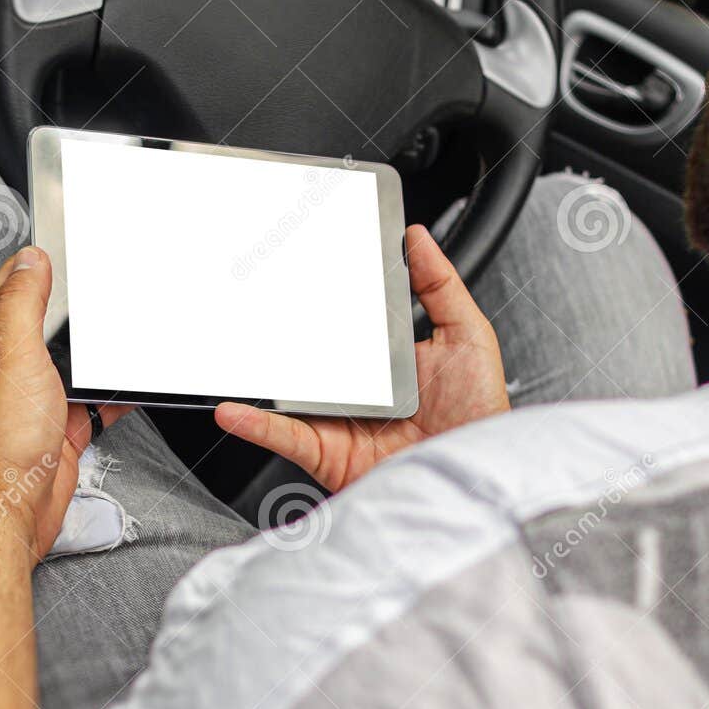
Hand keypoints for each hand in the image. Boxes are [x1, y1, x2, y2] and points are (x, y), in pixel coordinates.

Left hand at [0, 247, 129, 557]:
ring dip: (93, 358)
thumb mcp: (13, 354)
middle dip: (70, 314)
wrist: (8, 511)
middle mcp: (1, 372)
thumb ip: (22, 304)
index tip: (58, 252)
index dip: (33, 269)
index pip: (7, 290)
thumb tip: (29, 261)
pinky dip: (110, 396)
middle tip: (96, 295)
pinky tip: (124, 390)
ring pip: (69, 366)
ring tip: (117, 341)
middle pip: (42, 327)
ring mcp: (29, 403)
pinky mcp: (55, 430)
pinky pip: (90, 404)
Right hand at [217, 225, 508, 493]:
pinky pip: (285, 436)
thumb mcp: (467, 335)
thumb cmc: (479, 415)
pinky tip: (233, 409)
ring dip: (256, 379)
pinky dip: (255, 424)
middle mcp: (358, 392)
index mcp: (387, 362)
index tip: (300, 267)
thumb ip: (440, 285)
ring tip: (228, 351)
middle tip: (252, 300)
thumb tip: (416, 239)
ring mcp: (339, 422)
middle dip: (276, 334)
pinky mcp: (328, 452)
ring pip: (288, 396)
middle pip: (308, 358)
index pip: (346, 324)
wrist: (477, 470)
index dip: (323, 299)